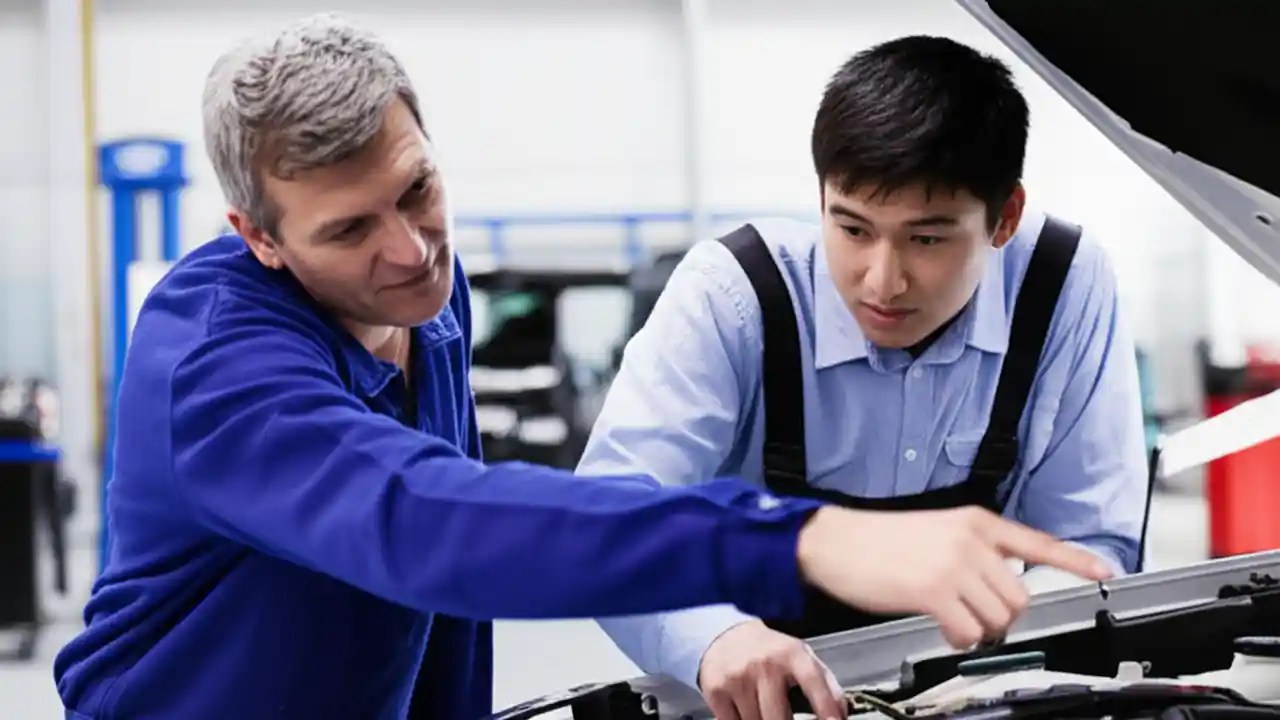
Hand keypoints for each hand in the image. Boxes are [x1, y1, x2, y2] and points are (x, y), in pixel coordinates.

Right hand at [699, 620, 845, 719]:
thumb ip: (825, 686)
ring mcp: (738, 677)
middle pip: (779, 718)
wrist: (726, 637)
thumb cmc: (771, 653)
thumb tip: (842, 716)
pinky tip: (747, 712)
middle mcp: (765, 664)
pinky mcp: (717, 689)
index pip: (814, 682)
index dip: (826, 706)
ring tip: (766, 712)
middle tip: (787, 719)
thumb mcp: (801, 658)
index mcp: (792, 654)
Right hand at [796, 506, 1112, 648]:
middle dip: (1003, 617)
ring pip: (999, 618)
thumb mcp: (935, 531)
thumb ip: (972, 550)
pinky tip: (943, 628)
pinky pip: (970, 631)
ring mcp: (953, 565)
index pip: (1038, 542)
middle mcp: (971, 541)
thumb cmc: (878, 540)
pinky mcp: (933, 590)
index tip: (1105, 571)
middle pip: (1020, 596)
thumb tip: (999, 583)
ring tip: (955, 621)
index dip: (1076, 560)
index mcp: (975, 522)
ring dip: (982, 630)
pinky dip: (961, 639)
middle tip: (976, 617)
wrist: (834, 541)